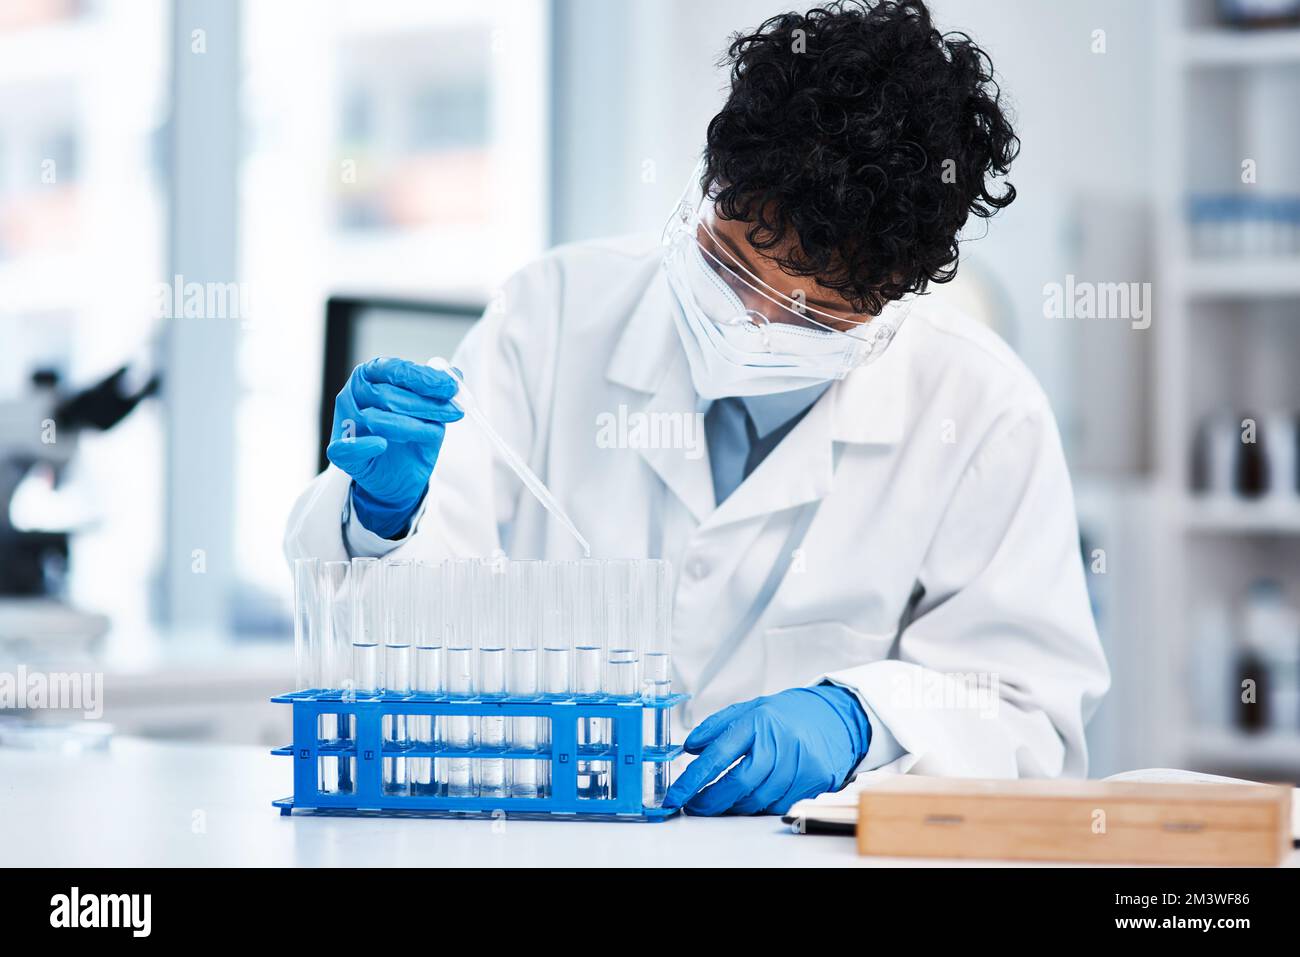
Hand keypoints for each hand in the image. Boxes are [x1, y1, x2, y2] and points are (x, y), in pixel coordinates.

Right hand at [326, 358, 462, 538]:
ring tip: (435, 431)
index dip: (423, 378)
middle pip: (386, 394)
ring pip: (376, 419)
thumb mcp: (430, 412)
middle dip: (424, 404)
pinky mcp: (340, 452)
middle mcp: (353, 394)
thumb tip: (456, 374)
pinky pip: (347, 447)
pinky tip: (381, 445)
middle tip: (453, 412)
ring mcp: (344, 422)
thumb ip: (438, 392)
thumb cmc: (410, 436)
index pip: (394, 369)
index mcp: (371, 375)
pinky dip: (363, 446)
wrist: (398, 475)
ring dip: (411, 425)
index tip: (450, 388)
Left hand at [663, 685, 870, 815]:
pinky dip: (761, 806)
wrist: (832, 716)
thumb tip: (689, 747)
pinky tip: (753, 797)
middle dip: (712, 800)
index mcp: (757, 720)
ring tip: (723, 801)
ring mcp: (799, 761)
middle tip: (696, 805)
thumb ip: (716, 726)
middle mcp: (779, 741)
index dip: (693, 779)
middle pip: (739, 783)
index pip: (718, 755)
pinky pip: (779, 804)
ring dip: (735, 806)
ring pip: (759, 799)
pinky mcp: (814, 778)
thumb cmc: (787, 714)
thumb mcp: (749, 708)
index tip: (676, 795)